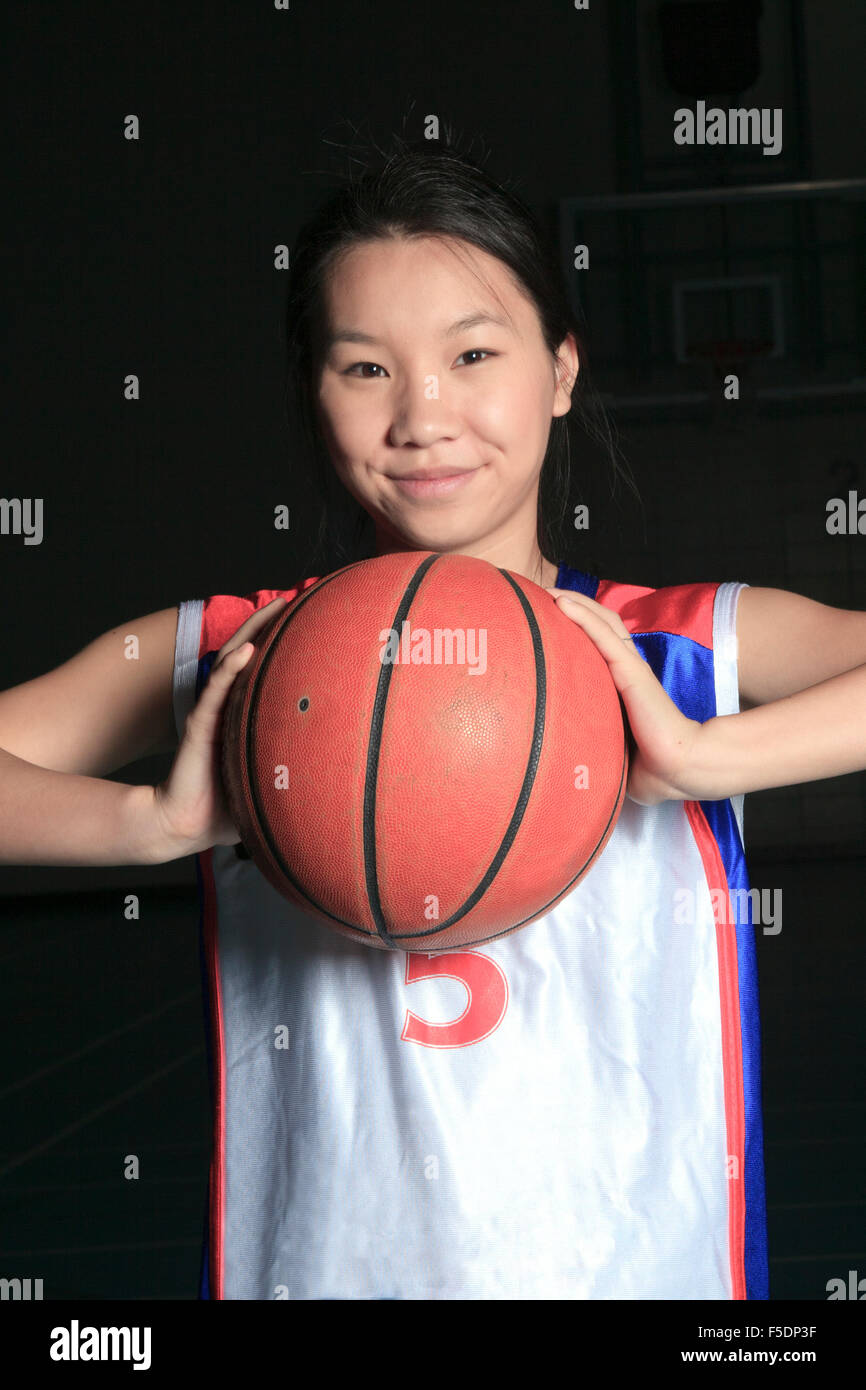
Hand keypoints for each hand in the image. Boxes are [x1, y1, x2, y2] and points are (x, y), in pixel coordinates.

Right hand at [151, 596, 288, 856]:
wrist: (182, 824)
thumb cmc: (224, 806)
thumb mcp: (266, 781)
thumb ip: (290, 770)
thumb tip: (338, 775)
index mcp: (242, 715)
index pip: (263, 670)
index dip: (281, 644)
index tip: (310, 621)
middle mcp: (227, 706)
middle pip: (249, 653)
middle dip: (270, 624)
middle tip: (296, 599)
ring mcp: (213, 713)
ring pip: (232, 661)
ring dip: (252, 632)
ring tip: (275, 607)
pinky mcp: (200, 727)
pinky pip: (216, 692)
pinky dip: (230, 670)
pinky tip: (246, 651)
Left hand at [544, 588, 701, 804]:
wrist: (678, 770)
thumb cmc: (646, 766)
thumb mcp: (607, 746)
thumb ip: (588, 741)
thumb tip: (554, 759)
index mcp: (621, 684)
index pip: (596, 642)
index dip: (574, 625)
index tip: (543, 620)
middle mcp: (626, 669)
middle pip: (597, 623)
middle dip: (568, 604)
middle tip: (537, 595)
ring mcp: (630, 668)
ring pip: (600, 621)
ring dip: (573, 601)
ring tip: (545, 590)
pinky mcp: (632, 672)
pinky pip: (604, 636)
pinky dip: (583, 616)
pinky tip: (561, 603)